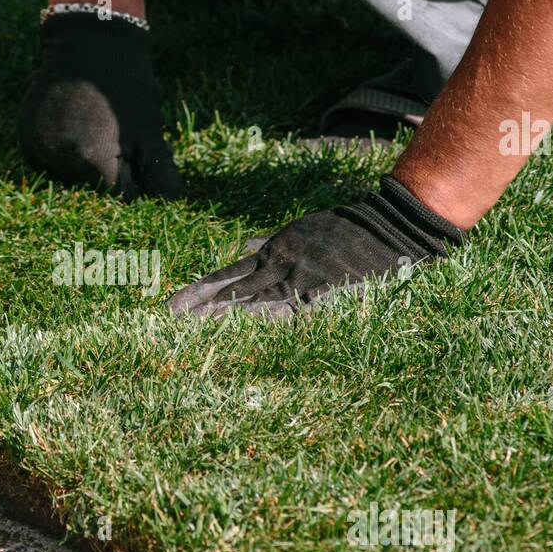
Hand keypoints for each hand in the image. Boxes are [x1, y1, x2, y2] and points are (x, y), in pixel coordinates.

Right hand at [17, 13, 184, 200]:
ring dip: (79, 167)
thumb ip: (163, 175)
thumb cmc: (128, 90)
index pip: (114, 198)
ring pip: (63, 178)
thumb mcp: (150, 133)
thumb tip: (176, 205)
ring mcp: (36, 146)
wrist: (90, 44)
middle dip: (104, 176)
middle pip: (87, 190)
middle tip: (113, 140)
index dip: (129, 183)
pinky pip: (43, 160)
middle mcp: (57, 159)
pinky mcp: (23, 135)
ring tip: (92, 131)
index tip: (133, 161)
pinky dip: (58, 154)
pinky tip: (72, 128)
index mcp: (91, 162)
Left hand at [167, 176, 464, 317]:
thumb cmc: (340, 230)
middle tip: (171, 317)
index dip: (200, 290)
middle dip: (203, 304)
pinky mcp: (324, 285)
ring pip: (256, 298)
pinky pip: (295, 304)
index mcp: (272, 252)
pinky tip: (250, 324)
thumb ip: (268, 244)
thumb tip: (242, 247)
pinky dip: (273, 314)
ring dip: (228, 312)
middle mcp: (279, 263)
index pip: (227, 274)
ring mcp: (301, 275)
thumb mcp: (297, 232)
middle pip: (233, 288)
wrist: (381, 226)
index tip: (174, 305)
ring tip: (198, 324)